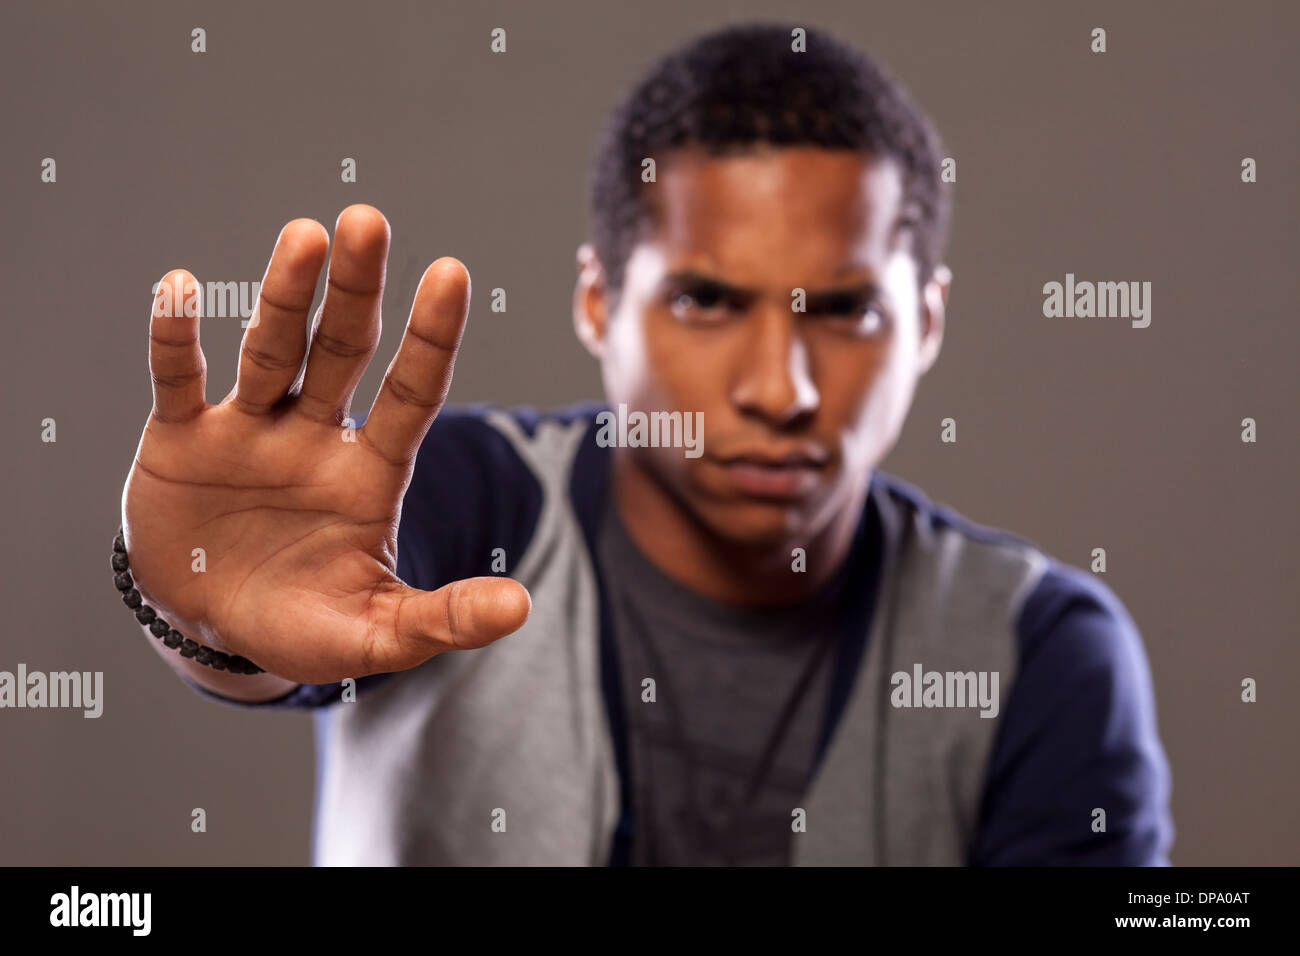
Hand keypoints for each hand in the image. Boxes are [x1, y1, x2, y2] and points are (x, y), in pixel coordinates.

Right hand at [121, 204, 530, 683]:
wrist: (213, 630)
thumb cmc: (303, 622)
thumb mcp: (376, 631)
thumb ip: (443, 618)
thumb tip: (521, 607)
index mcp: (371, 471)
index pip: (413, 394)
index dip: (430, 338)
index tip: (451, 274)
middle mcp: (315, 434)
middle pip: (343, 350)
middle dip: (357, 290)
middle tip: (367, 221)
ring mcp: (248, 430)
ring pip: (272, 352)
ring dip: (284, 297)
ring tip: (305, 238)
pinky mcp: (181, 440)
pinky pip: (178, 380)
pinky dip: (175, 339)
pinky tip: (179, 287)